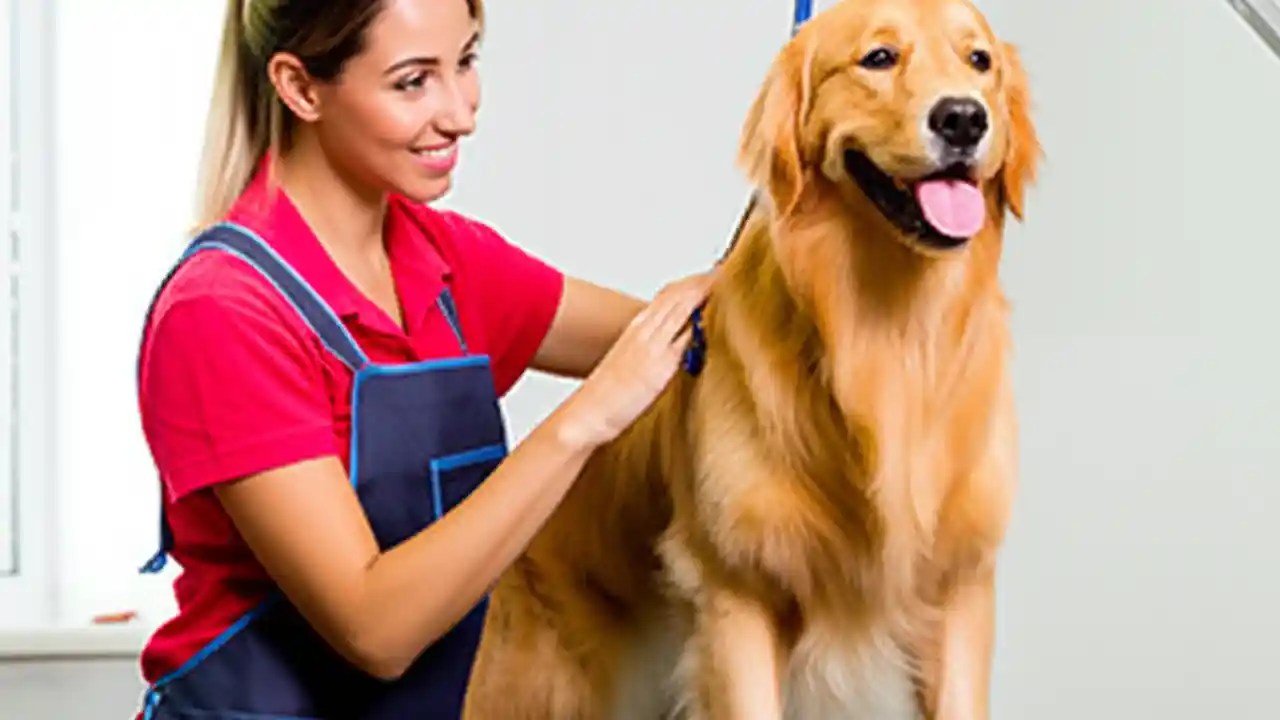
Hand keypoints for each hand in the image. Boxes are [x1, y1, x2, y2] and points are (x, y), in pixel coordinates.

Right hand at [554, 270, 716, 449]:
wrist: (587, 413)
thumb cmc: (603, 395)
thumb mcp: (624, 364)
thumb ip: (646, 353)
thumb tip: (664, 354)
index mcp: (634, 329)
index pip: (667, 296)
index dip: (689, 284)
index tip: (708, 277)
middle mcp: (643, 332)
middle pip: (677, 296)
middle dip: (701, 282)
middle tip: (723, 271)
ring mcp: (653, 346)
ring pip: (681, 307)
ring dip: (703, 291)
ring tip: (725, 281)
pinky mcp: (661, 365)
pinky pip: (685, 336)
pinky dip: (700, 320)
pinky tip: (716, 314)